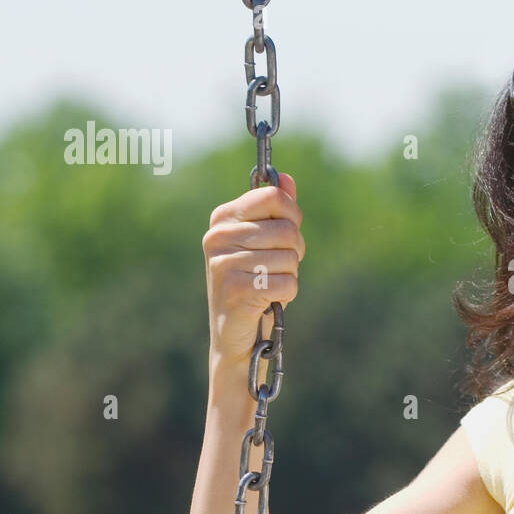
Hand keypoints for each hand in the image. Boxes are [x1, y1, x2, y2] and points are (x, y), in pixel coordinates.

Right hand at [202, 172, 304, 364]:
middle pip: (287, 228)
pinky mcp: (236, 289)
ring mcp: (224, 262)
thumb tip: (288, 179)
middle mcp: (218, 236)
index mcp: (222, 218)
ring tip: (269, 284)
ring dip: (289, 275)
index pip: (273, 196)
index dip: (292, 215)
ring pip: (290, 257)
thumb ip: (276, 211)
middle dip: (294, 251)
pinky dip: (286, 294)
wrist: (235, 334)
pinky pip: (288, 283)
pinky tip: (267, 300)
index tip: (287, 234)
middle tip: (277, 267)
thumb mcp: (265, 243)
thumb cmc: (254, 283)